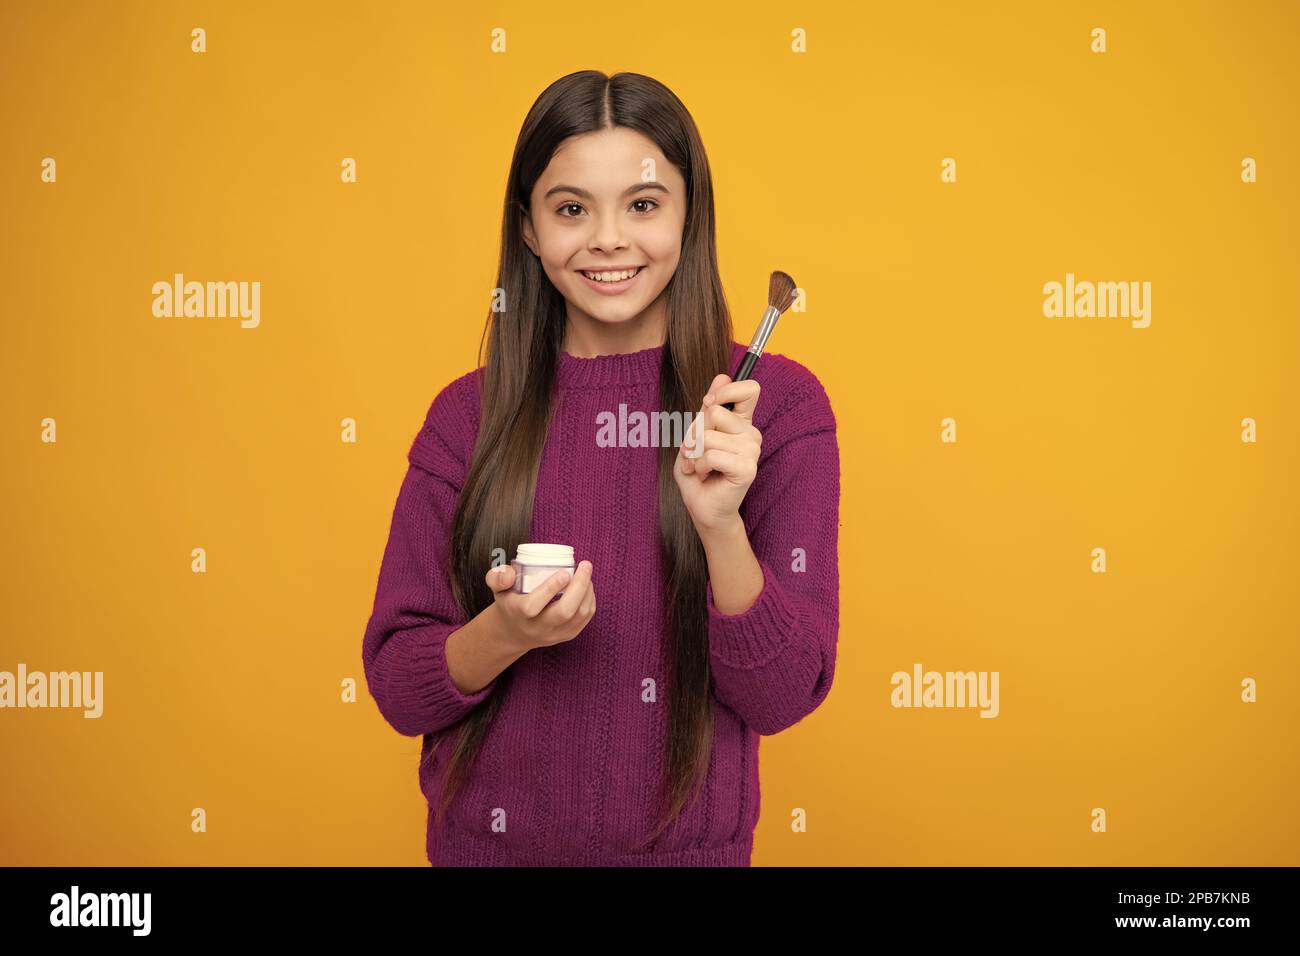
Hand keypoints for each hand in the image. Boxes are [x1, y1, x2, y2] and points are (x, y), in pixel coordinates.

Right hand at [483, 560, 595, 652]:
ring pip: (578, 615)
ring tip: (586, 573)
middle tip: (585, 565)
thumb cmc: (509, 602)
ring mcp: (554, 634)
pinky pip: (585, 619)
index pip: (533, 606)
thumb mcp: (497, 588)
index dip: (550, 589)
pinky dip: (589, 600)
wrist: (515, 631)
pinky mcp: (567, 636)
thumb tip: (510, 572)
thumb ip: (498, 576)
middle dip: (579, 587)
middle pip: (563, 612)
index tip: (564, 572)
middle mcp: (537, 628)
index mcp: (518, 614)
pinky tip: (587, 586)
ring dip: (587, 592)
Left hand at [673, 373, 761, 534]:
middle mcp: (750, 434)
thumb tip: (721, 377)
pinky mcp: (747, 468)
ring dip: (694, 453)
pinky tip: (704, 474)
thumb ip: (707, 408)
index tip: (708, 404)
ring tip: (699, 466)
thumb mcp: (695, 435)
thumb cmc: (698, 473)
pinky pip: (712, 454)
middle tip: (695, 451)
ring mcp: (752, 451)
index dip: (726, 391)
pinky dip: (699, 465)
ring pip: (709, 435)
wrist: (703, 508)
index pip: (749, 389)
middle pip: (716, 411)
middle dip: (695, 432)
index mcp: (741, 422)